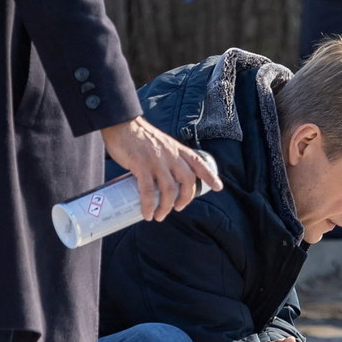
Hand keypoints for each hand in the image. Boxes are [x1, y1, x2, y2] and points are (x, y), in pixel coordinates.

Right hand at [98, 117, 221, 221]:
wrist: (122, 125)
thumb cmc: (141, 137)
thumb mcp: (163, 144)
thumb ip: (169, 158)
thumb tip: (168, 180)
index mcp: (178, 149)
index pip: (199, 163)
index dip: (210, 176)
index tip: (218, 187)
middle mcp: (171, 155)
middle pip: (188, 181)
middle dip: (186, 199)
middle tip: (178, 208)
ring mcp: (157, 160)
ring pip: (169, 189)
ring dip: (166, 207)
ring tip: (159, 216)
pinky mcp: (141, 165)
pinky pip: (148, 191)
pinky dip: (148, 205)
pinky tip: (147, 213)